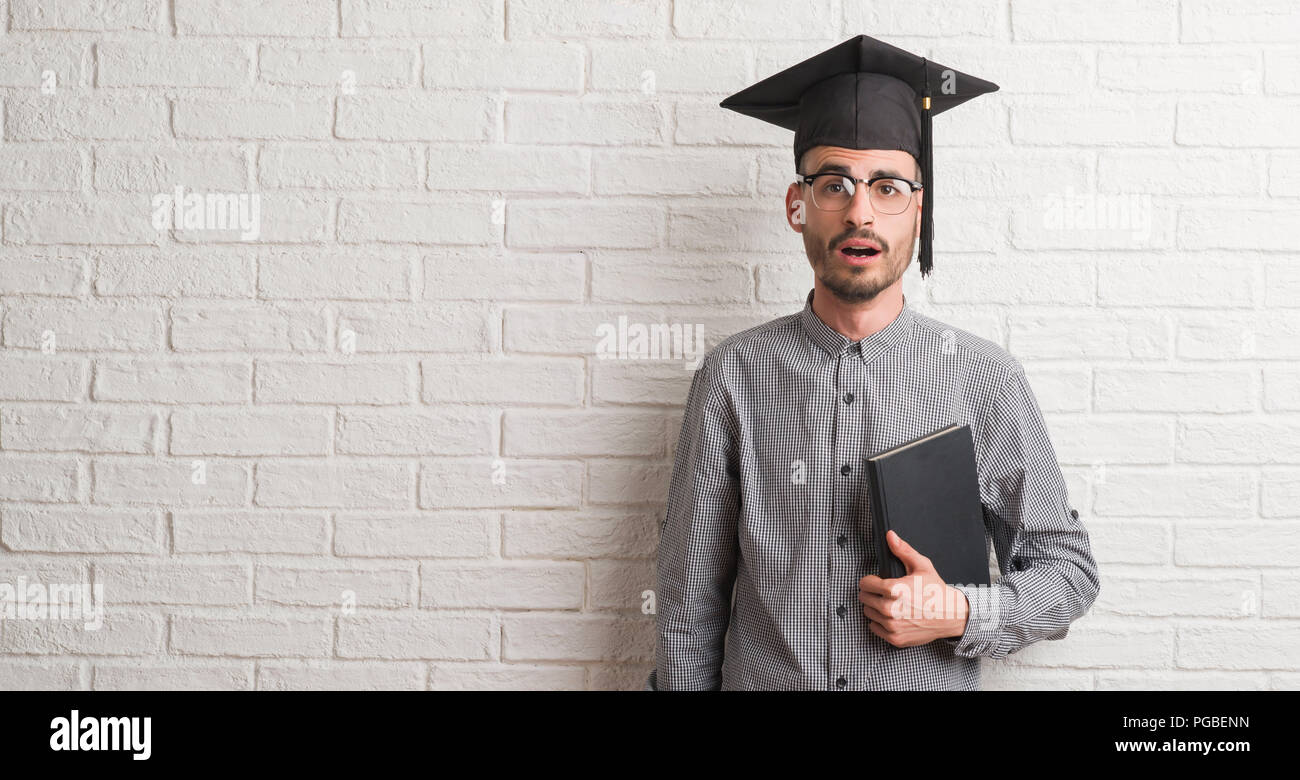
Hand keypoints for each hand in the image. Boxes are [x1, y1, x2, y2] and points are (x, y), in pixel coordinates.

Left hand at [858, 529, 969, 647]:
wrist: (951, 615)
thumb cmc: (936, 591)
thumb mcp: (922, 566)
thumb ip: (903, 550)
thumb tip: (890, 536)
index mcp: (894, 589)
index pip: (864, 584)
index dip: (870, 580)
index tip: (876, 581)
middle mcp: (891, 609)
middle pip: (864, 598)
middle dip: (871, 593)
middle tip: (883, 592)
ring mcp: (892, 625)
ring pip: (868, 613)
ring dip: (874, 607)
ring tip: (889, 603)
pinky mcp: (895, 638)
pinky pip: (874, 628)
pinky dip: (879, 622)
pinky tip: (891, 616)